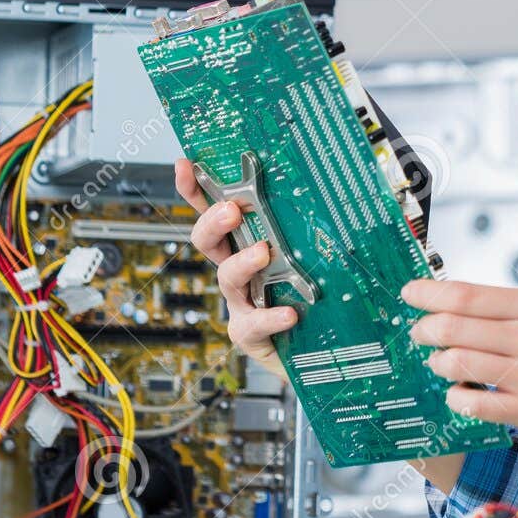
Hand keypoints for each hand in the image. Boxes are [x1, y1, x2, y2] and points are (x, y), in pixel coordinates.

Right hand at [174, 157, 298, 380]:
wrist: (316, 352)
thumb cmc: (312, 297)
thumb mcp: (311, 255)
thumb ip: (312, 228)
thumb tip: (333, 188)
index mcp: (246, 245)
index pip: (213, 212)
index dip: (195, 190)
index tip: (185, 165)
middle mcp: (238, 271)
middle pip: (207, 242)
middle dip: (213, 223)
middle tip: (231, 210)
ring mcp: (241, 303)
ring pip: (226, 279)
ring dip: (241, 262)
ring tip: (262, 253)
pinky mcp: (251, 334)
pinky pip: (253, 324)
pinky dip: (270, 317)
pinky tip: (289, 313)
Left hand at [400, 278, 517, 436]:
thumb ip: (505, 308)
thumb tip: (450, 302)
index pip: (468, 295)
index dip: (430, 293)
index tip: (409, 292)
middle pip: (457, 329)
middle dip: (426, 329)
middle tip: (418, 332)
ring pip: (460, 365)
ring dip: (438, 362)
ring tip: (438, 361)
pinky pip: (473, 404)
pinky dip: (454, 396)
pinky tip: (456, 391)